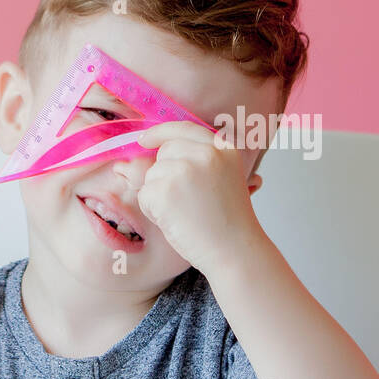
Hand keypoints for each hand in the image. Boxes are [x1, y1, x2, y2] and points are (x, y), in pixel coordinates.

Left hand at [134, 121, 265, 273]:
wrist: (234, 250)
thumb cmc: (227, 223)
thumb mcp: (221, 179)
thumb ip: (195, 162)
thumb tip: (144, 157)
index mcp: (223, 149)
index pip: (183, 129)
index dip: (160, 133)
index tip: (144, 140)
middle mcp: (205, 153)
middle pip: (164, 152)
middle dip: (165, 174)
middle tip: (186, 200)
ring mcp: (183, 170)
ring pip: (152, 175)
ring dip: (159, 195)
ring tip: (185, 212)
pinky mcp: (164, 190)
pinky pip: (144, 195)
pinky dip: (153, 210)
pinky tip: (175, 220)